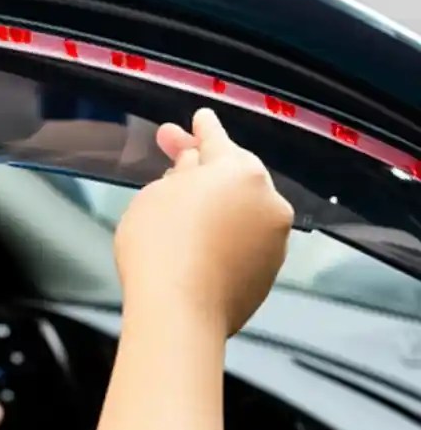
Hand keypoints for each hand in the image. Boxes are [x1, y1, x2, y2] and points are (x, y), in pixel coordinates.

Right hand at [114, 108, 293, 336]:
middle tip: (173, 158)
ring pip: (242, 209)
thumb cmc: (161, 247)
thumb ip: (180, 173)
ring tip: (178, 208)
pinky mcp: (267, 273)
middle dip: (204, 167)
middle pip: (234, 175)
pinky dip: (223, 235)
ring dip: (215, 203)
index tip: (200, 118)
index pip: (217, 139)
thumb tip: (193, 170)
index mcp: (241, 172)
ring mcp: (273, 240)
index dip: (203, 128)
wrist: (179, 311)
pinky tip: (195, 242)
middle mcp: (268, 202)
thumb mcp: (156, 194)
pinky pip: (244, 240)